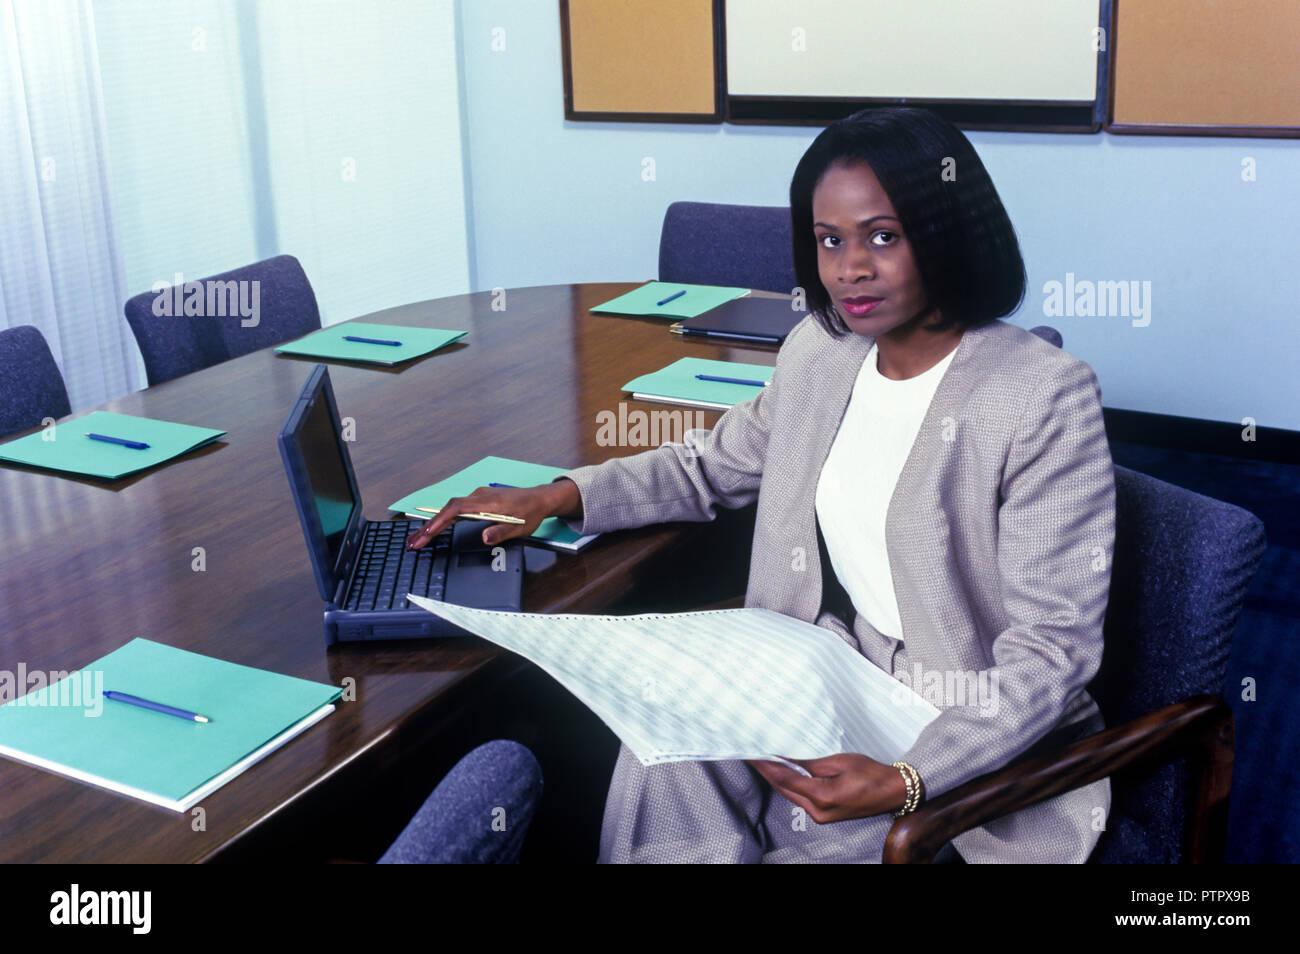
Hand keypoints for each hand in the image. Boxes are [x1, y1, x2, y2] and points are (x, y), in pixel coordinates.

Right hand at [404, 480, 579, 549]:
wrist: (539, 499)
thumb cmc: (529, 513)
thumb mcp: (519, 527)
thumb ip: (501, 532)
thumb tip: (484, 538)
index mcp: (486, 503)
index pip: (456, 510)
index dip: (440, 521)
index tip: (427, 533)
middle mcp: (477, 497)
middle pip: (447, 510)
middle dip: (428, 527)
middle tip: (412, 543)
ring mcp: (476, 498)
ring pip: (449, 509)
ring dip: (433, 524)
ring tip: (417, 539)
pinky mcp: (477, 501)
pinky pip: (455, 509)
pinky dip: (443, 519)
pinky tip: (434, 529)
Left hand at [746, 753, 914, 823]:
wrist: (892, 793)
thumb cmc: (871, 774)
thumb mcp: (839, 762)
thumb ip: (809, 763)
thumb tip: (786, 757)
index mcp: (822, 796)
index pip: (785, 778)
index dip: (766, 765)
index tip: (752, 753)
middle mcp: (818, 811)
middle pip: (784, 788)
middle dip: (766, 771)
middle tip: (752, 753)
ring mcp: (820, 816)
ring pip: (790, 794)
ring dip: (776, 778)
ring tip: (763, 760)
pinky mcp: (823, 815)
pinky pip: (800, 798)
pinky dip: (789, 784)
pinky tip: (783, 772)